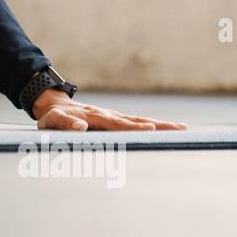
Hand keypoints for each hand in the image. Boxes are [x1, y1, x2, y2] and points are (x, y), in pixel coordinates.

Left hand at [32, 89, 186, 130]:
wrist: (56, 106)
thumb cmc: (54, 117)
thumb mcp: (53, 120)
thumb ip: (65, 123)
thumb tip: (81, 127)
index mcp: (96, 118)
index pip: (117, 124)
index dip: (132, 127)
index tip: (149, 129)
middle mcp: (110, 116)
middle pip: (137, 121)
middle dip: (158, 126)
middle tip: (180, 129)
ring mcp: (115, 118)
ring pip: (141, 121)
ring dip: (162, 126)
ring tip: (183, 129)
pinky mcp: (117, 121)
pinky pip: (138, 124)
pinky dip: (154, 127)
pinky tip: (169, 131)